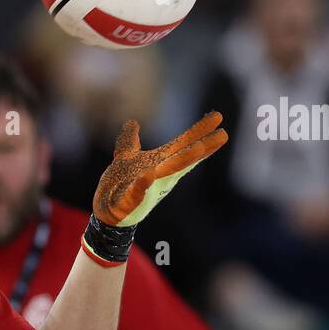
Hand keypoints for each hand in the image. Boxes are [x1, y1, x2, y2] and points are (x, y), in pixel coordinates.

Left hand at [92, 112, 227, 226]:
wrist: (105, 212)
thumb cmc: (119, 184)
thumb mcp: (124, 157)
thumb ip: (129, 140)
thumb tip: (133, 121)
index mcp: (159, 163)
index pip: (182, 145)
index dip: (199, 132)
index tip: (218, 117)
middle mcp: (158, 176)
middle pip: (182, 160)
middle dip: (201, 148)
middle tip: (223, 135)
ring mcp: (146, 189)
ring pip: (165, 174)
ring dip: (182, 162)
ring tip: (199, 149)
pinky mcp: (129, 201)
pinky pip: (136, 192)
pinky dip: (142, 184)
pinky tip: (148, 175)